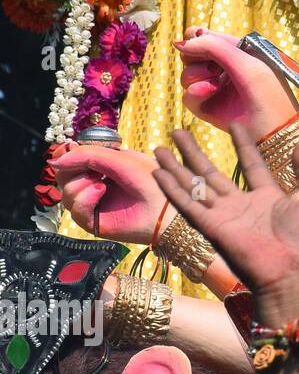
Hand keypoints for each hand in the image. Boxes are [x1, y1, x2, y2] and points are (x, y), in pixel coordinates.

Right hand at [50, 146, 171, 243]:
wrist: (170, 208)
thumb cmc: (154, 180)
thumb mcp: (120, 160)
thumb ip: (88, 155)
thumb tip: (53, 161)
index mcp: (103, 167)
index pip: (72, 160)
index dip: (65, 155)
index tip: (66, 150)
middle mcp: (95, 184)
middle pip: (63, 176)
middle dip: (70, 170)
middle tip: (88, 169)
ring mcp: (94, 204)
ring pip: (66, 193)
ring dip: (78, 185)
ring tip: (100, 183)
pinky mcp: (95, 222)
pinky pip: (75, 211)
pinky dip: (84, 199)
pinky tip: (100, 191)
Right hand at [152, 122, 298, 322]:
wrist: (298, 273)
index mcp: (271, 199)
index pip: (253, 165)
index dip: (244, 145)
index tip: (235, 124)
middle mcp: (244, 207)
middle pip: (213, 174)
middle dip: (195, 153)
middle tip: (179, 132)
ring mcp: (226, 217)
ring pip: (195, 186)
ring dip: (176, 167)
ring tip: (160, 147)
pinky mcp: (213, 228)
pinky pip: (189, 205)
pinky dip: (172, 189)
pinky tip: (158, 172)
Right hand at [176, 28, 298, 139]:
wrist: (274, 131)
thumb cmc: (267, 93)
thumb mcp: (246, 63)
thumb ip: (215, 47)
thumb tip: (182, 42)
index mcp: (238, 53)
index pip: (208, 36)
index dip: (197, 36)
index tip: (195, 38)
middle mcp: (224, 69)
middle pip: (191, 54)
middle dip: (195, 56)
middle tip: (211, 65)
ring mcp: (215, 88)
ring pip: (186, 74)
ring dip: (196, 74)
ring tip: (216, 82)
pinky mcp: (207, 108)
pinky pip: (187, 95)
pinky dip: (194, 92)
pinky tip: (209, 92)